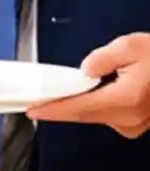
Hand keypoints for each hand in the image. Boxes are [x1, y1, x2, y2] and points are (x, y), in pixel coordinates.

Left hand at [27, 33, 149, 137]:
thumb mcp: (134, 46)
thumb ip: (103, 58)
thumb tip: (85, 70)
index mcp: (126, 99)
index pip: (77, 108)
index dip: (52, 109)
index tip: (32, 110)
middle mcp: (129, 118)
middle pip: (83, 114)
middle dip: (64, 104)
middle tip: (44, 96)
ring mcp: (136, 125)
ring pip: (97, 115)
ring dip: (86, 102)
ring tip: (87, 84)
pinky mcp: (139, 124)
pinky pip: (110, 115)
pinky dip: (101, 104)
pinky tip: (105, 90)